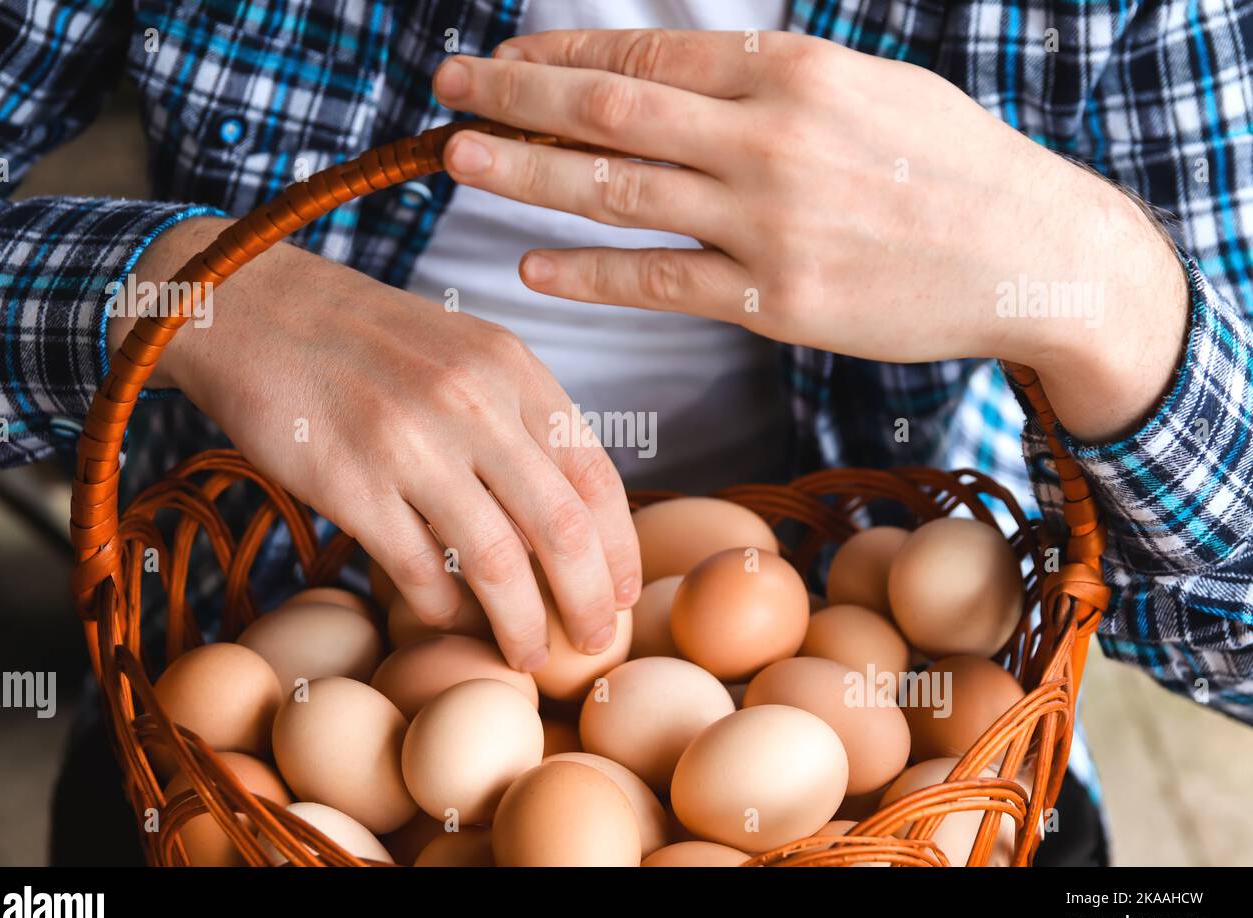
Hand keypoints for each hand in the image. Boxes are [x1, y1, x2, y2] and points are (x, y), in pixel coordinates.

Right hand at [111, 215, 640, 669]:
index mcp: (512, 369)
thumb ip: (522, 422)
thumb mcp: (465, 354)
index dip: (621, 548)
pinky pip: (418, 571)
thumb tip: (569, 523)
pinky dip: (442, 608)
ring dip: (522, 626)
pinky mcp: (349, 483)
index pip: (596, 475)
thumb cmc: (369, 341)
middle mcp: (472, 403)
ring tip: (528, 655)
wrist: (254, 308)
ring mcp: (409, 444)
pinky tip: (449, 616)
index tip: (626, 595)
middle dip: (590, 603)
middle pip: (561, 529)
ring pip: (497, 563)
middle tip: (594, 643)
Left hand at [433, 30, 1187, 441]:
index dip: (561, 52)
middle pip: (612, 108)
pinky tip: (530, 265)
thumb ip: (773, 84)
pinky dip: (588, 272)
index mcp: (792, 71)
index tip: (505, 54)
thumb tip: (683, 78)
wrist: (1034, 254)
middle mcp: (770, 137)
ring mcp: (768, 221)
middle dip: (518, 94)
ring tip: (460, 161)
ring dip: (528, 173)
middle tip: (449, 87)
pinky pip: (660, 282)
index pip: (647, 51)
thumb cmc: (952, 166)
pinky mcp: (776, 300)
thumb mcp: (868, 88)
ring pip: (619, 191)